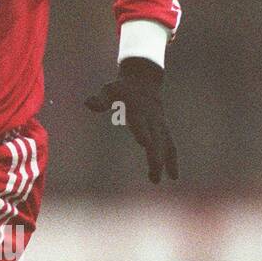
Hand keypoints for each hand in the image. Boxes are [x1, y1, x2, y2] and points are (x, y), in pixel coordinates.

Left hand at [85, 55, 178, 183]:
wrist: (144, 79)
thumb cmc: (122, 89)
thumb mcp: (109, 91)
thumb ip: (101, 100)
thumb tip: (87, 103)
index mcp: (138, 109)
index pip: (140, 122)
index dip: (143, 132)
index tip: (145, 144)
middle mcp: (151, 118)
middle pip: (156, 138)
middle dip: (155, 156)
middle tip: (154, 174)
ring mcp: (159, 124)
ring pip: (165, 144)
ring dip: (164, 162)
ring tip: (155, 181)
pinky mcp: (164, 130)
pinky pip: (171, 146)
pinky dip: (172, 160)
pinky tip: (173, 177)